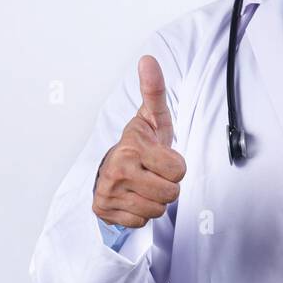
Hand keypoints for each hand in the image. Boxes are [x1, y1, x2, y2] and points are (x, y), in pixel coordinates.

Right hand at [92, 55, 185, 227]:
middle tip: (154, 173)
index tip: (162, 158)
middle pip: (171, 194)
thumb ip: (154, 90)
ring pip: (157, 211)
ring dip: (155, 200)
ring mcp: (109, 193)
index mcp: (132, 148)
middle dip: (167, 185)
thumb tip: (148, 60)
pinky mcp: (104, 212)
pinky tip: (133, 197)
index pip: (178, 171)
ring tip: (144, 185)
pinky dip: (140, 213)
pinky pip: (141, 222)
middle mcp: (118, 171)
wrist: (108, 167)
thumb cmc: (138, 143)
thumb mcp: (150, 117)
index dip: (176, 166)